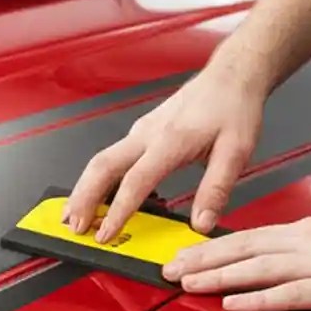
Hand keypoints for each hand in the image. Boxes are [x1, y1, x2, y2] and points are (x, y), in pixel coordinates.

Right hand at [64, 70, 263, 242]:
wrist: (232, 76)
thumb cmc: (234, 108)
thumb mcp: (236, 152)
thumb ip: (216, 190)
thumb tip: (201, 224)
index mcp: (170, 140)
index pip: (135, 181)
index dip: (117, 211)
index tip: (106, 234)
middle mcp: (148, 133)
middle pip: (101, 166)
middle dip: (83, 198)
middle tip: (74, 227)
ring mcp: (142, 130)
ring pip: (101, 160)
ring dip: (84, 189)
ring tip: (76, 216)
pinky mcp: (143, 131)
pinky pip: (113, 156)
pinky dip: (98, 178)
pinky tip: (98, 195)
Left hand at [162, 216, 310, 310]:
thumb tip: (291, 260)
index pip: (253, 237)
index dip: (215, 246)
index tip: (186, 253)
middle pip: (245, 249)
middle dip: (203, 259)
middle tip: (167, 268)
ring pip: (259, 268)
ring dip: (219, 277)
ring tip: (187, 283)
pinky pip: (292, 294)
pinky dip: (259, 299)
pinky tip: (235, 304)